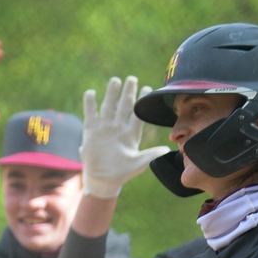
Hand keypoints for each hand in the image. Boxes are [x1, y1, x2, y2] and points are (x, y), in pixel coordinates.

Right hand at [81, 76, 169, 198]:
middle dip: (128, 92)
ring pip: (109, 106)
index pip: (138, 114)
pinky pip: (91, 114)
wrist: (103, 179)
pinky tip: (91, 93)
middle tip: (132, 79)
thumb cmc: (122, 172)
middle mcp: (119, 127)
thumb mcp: (138, 164)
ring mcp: (105, 128)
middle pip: (124, 106)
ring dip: (111, 94)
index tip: (148, 89)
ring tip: (115, 80)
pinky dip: (90, 104)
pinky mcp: (91, 131)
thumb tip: (166, 150)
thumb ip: (150, 156)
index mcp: (131, 134)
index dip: (142, 102)